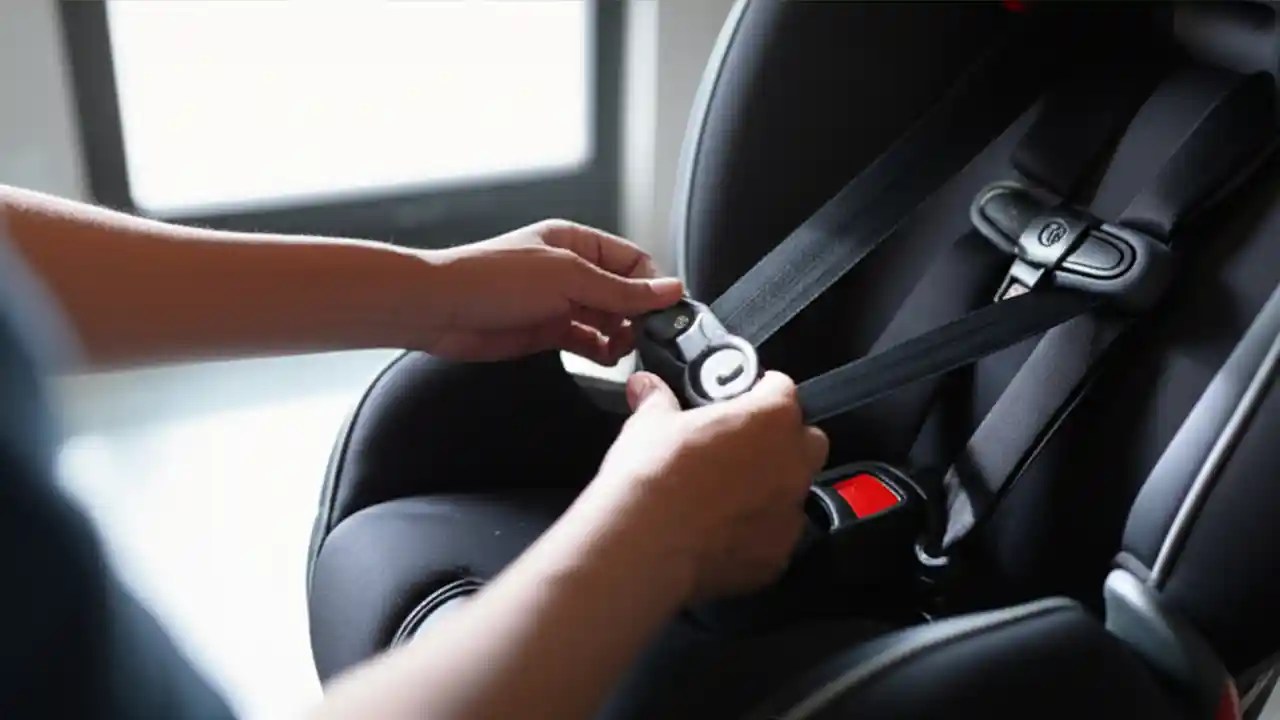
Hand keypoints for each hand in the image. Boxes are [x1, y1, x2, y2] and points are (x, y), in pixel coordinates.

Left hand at [417, 220, 682, 361]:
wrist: (440, 310)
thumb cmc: (491, 279)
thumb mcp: (567, 278)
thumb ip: (621, 289)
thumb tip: (668, 289)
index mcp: (577, 242)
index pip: (633, 261)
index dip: (652, 285)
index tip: (665, 311)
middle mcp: (571, 270)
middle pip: (624, 293)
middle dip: (638, 314)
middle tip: (645, 335)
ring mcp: (559, 302)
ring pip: (608, 320)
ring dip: (621, 335)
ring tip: (622, 347)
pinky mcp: (547, 331)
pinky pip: (587, 341)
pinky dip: (600, 350)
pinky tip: (605, 357)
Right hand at [584, 371, 828, 601]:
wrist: (644, 546)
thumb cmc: (653, 477)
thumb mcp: (649, 425)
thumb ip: (657, 399)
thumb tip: (644, 385)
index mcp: (771, 418)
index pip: (782, 389)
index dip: (760, 391)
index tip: (741, 398)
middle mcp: (792, 463)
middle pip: (806, 440)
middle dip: (781, 440)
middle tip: (740, 445)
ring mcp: (790, 512)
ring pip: (794, 491)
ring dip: (771, 487)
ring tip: (726, 493)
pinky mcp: (778, 554)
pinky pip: (776, 534)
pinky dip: (757, 530)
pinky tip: (720, 531)